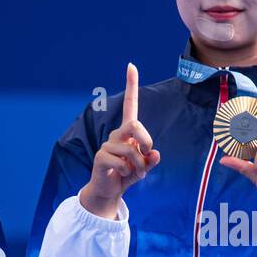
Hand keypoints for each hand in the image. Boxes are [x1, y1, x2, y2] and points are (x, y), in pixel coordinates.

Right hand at [79, 62, 160, 219]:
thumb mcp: (144, 168)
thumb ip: (151, 160)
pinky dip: (128, 172)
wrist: (109, 191)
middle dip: (146, 141)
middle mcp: (116, 135)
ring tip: (134, 172)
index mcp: (128, 133)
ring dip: (138, 165)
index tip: (131, 65)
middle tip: (147, 155)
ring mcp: (107, 145)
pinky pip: (122, 163)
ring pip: (131, 150)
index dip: (131, 85)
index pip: (130, 105)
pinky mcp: (101, 157)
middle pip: (135, 125)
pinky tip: (122, 175)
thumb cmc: (127, 175)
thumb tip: (155, 154)